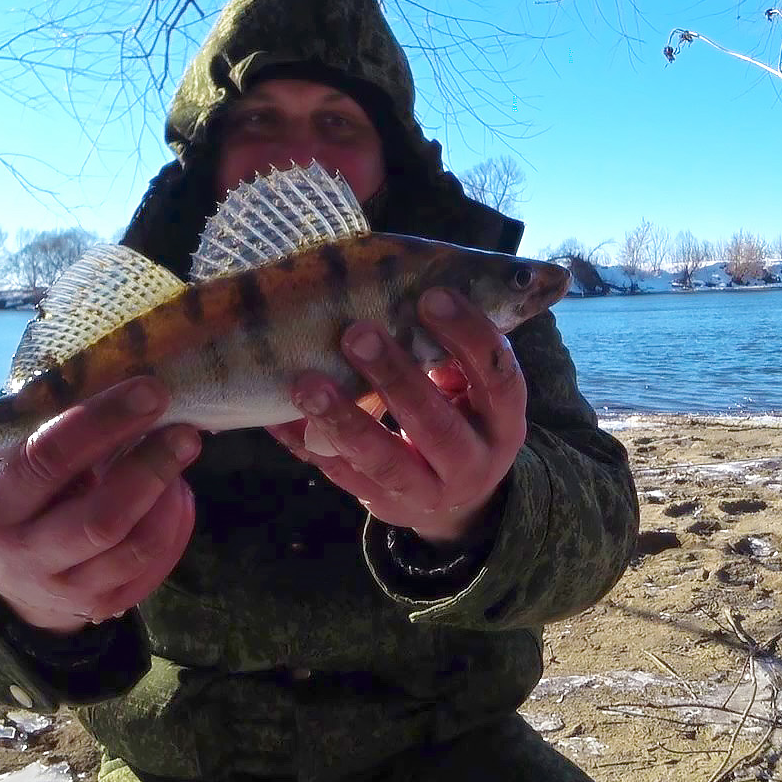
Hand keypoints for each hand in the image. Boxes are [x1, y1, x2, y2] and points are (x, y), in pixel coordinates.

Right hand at [0, 377, 198, 634]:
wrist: (13, 582)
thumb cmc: (24, 501)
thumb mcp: (18, 471)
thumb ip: (61, 439)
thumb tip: (132, 389)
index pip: (48, 460)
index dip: (103, 422)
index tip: (150, 391)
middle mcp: (25, 557)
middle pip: (100, 519)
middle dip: (150, 468)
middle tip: (185, 432)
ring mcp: (66, 591)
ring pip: (134, 548)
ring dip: (168, 498)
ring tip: (181, 459)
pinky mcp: (103, 608)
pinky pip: (153, 569)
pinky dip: (175, 527)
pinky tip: (179, 494)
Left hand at [267, 287, 526, 544]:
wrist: (457, 501)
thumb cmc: (460, 415)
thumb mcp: (472, 388)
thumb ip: (453, 349)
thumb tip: (420, 275)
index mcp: (504, 422)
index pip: (497, 377)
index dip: (468, 336)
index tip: (430, 295)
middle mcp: (474, 463)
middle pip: (437, 426)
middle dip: (395, 379)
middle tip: (356, 333)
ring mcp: (428, 492)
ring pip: (385, 461)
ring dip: (343, 420)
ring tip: (305, 382)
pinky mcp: (384, 505)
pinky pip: (340, 476)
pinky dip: (308, 444)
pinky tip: (278, 417)